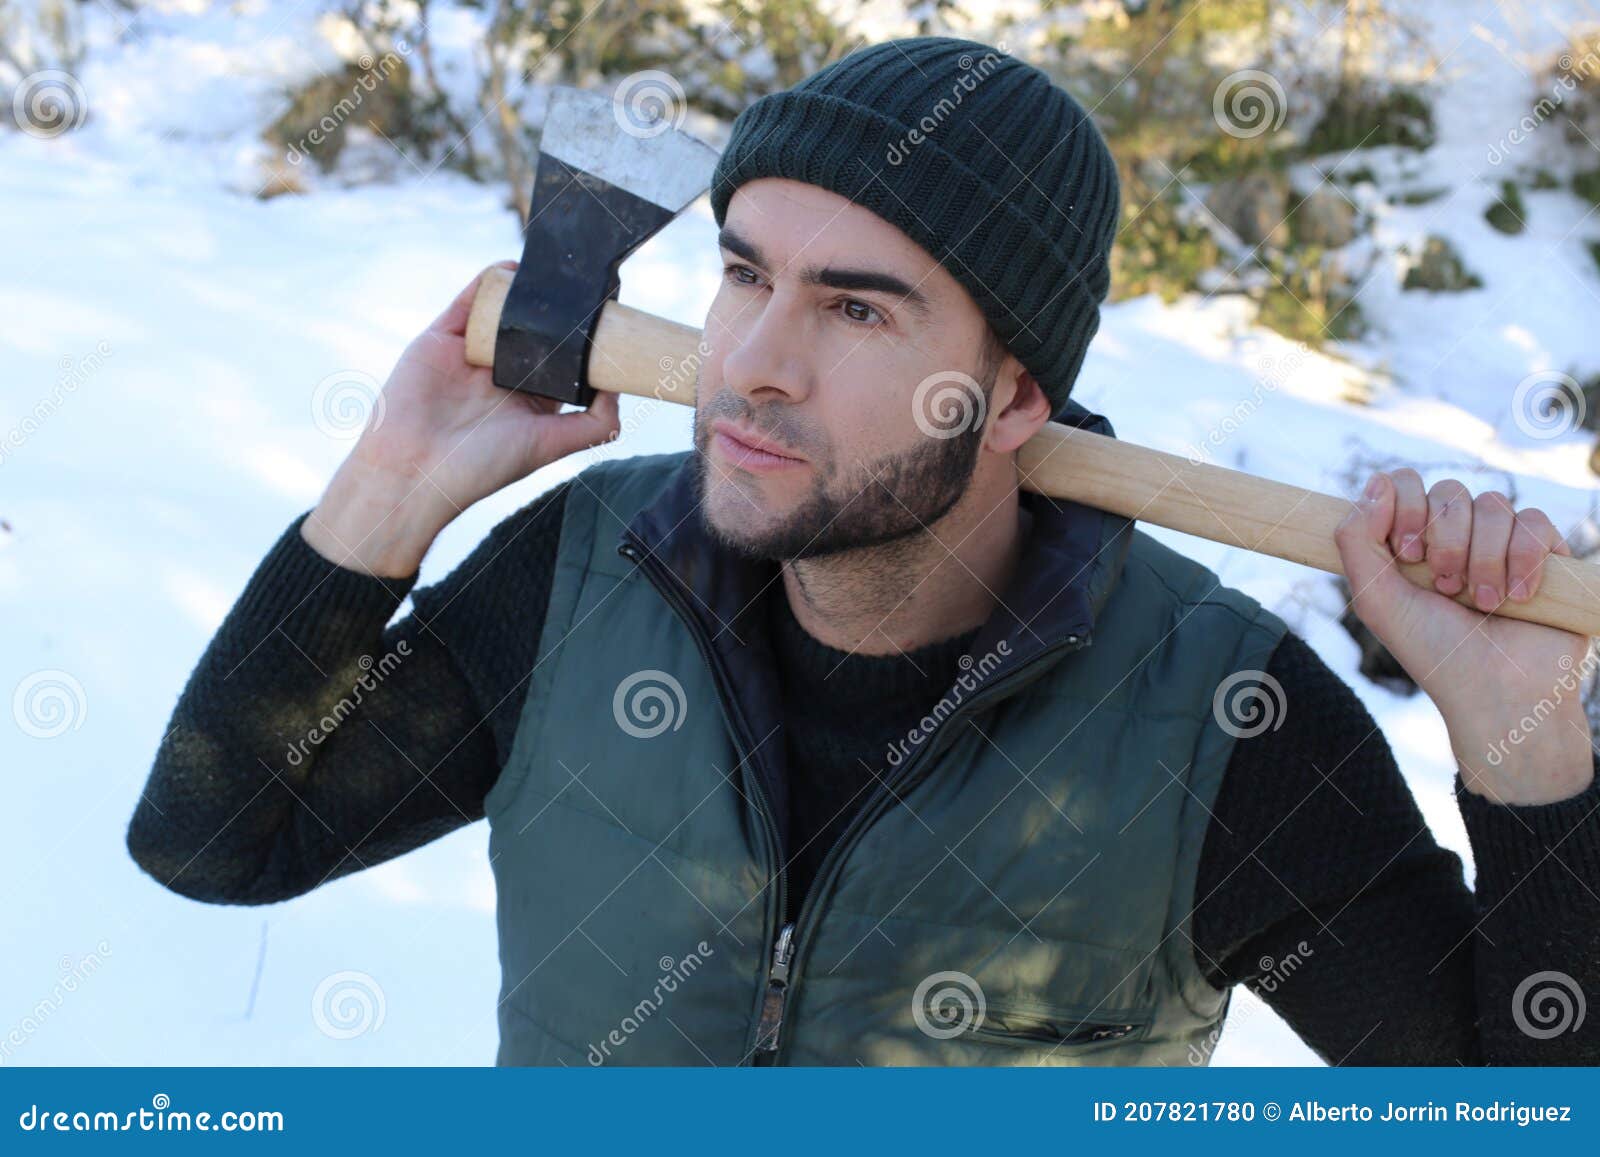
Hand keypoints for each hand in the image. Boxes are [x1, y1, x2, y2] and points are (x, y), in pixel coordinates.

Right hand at [348, 259, 619, 517]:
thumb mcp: (550, 446)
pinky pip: (466, 301)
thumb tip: (618, 387)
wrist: (412, 468)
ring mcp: (471, 355)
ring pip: (502, 312)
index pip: (564, 363)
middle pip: (536, 333)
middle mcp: (502, 377)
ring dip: (524, 293)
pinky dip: (487, 281)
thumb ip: (593, 424)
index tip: (609, 318)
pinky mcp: (441, 339)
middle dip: (557, 313)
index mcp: (530, 402)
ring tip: (553, 273)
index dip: (585, 343)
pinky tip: (512, 268)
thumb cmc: (481, 466)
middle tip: (584, 287)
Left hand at [1334, 469, 1593, 804]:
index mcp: (1412, 541)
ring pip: (1494, 505)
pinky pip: (1534, 522)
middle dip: (1446, 539)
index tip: (1407, 551)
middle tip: (1445, 586)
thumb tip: (1376, 481)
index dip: (1407, 504)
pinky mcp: (1546, 553)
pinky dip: (1523, 558)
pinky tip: (1518, 597)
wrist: (1498, 691)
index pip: (1405, 482)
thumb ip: (1356, 540)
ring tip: (1482, 603)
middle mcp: (1456, 536)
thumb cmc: (1433, 650)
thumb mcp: (1375, 599)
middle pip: (1450, 491)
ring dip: (1483, 557)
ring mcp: (1502, 543)